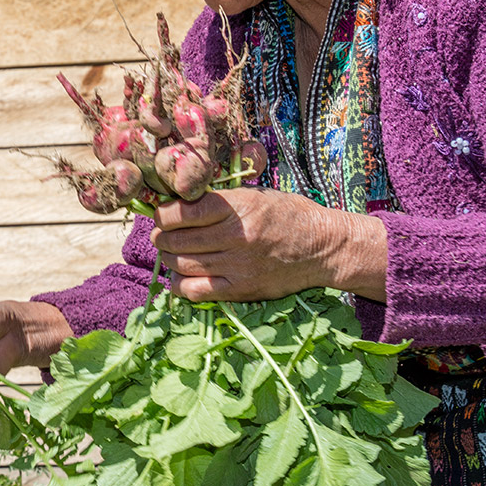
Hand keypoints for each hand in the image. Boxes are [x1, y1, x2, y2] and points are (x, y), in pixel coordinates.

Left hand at [152, 189, 387, 302]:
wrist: (323, 247)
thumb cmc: (288, 215)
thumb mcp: (255, 195)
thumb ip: (219, 200)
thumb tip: (179, 202)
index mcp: (238, 207)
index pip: (182, 213)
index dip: (164, 215)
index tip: (163, 215)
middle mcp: (236, 237)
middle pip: (177, 240)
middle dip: (162, 237)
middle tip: (163, 235)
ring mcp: (238, 266)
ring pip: (182, 265)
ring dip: (170, 259)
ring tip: (173, 253)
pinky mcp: (241, 289)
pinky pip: (195, 291)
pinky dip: (180, 284)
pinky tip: (181, 276)